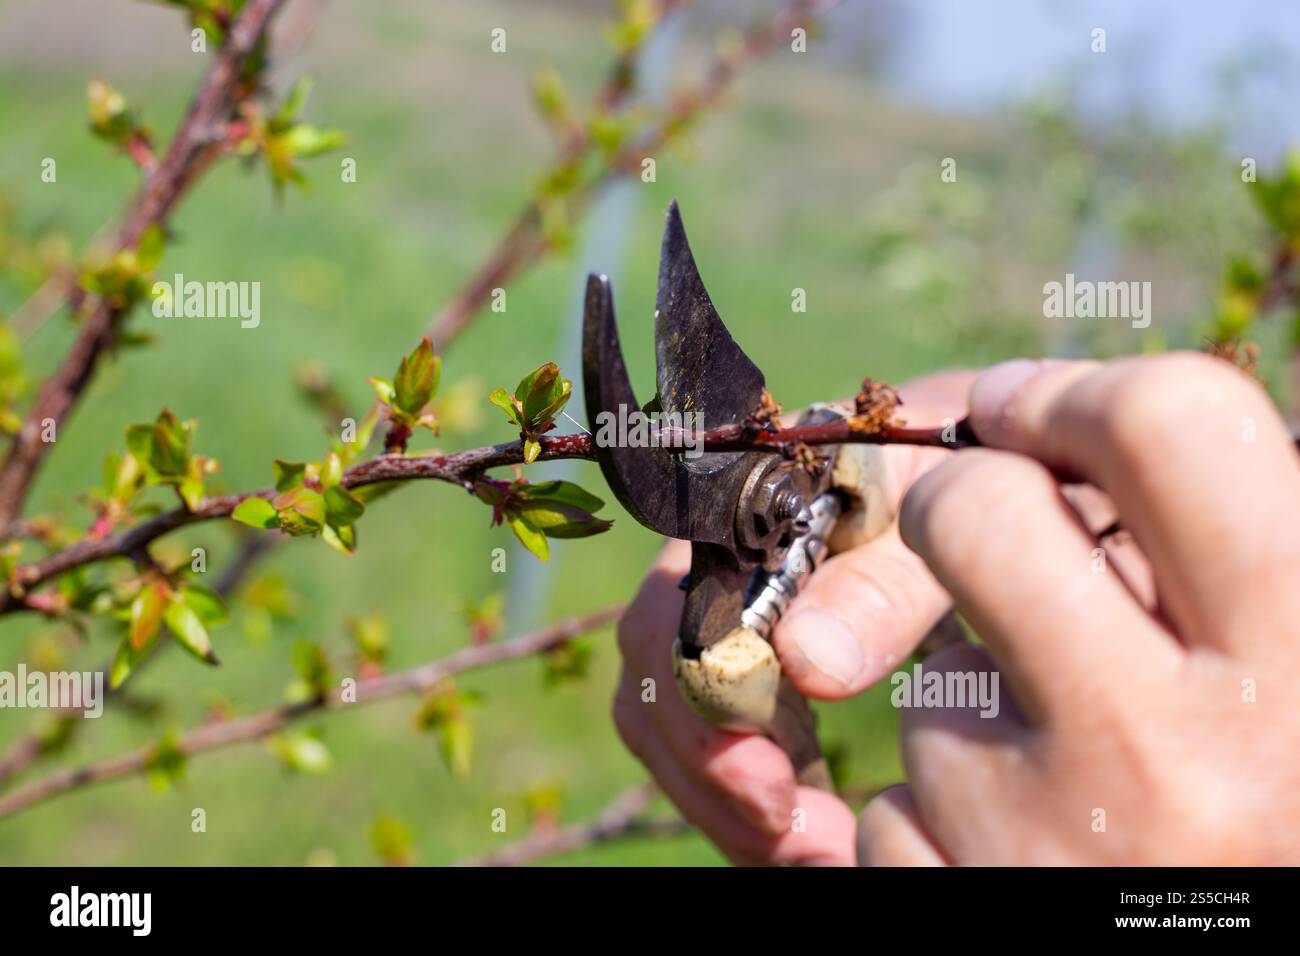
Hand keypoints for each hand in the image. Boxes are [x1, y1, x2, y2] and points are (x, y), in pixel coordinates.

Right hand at [612, 372, 974, 864]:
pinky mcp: (744, 671)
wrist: (971, 457)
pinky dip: (747, 802)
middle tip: (806, 844)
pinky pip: (711, 746)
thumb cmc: (953, 465)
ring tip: (820, 854)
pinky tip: (812, 833)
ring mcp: (713, 623)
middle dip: (713, 780)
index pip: (668, 622)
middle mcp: (697, 571)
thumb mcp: (937, 509)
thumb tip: (806, 666)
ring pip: (670, 730)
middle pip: (653, 688)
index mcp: (728, 517)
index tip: (773, 789)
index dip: (702, 713)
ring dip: (728, 805)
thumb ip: (881, 581)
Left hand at [859, 353, 1299, 863]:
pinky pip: (891, 811)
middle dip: (956, 506)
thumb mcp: (1294, 668)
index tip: (1027, 414)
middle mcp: (1190, 755)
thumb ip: (1224, 561)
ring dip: (979, 715)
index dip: (1078, 397)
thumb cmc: (1278, 808)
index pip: (1173, 421)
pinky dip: (942, 826)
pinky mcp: (946, 909)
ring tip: (1084, 794)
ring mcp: (1051, 845)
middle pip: (977, 512)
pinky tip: (1031, 869)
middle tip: (979, 528)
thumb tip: (1040, 429)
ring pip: (930, 685)